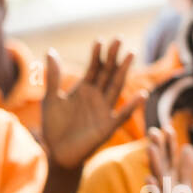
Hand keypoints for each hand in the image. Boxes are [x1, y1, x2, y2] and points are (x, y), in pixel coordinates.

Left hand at [41, 40, 145, 169]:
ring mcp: (104, 111)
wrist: (58, 152)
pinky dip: (132, 106)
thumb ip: (54, 76)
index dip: (97, 55)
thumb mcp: (51, 98)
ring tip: (131, 56)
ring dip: (123, 72)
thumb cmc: (55, 126)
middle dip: (113, 56)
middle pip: (107, 73)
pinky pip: (122, 115)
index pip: (94, 68)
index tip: (101, 40)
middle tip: (120, 39)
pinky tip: (141, 95)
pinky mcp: (108, 127)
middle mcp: (97, 97)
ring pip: (116, 87)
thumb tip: (51, 51)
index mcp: (84, 90)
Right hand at [145, 127, 192, 192]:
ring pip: (157, 180)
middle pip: (160, 165)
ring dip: (154, 165)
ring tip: (150, 149)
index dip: (168, 145)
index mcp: (171, 182)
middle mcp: (164, 189)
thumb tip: (189, 147)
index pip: (168, 160)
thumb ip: (186, 170)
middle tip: (153, 130)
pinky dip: (153, 192)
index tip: (167, 127)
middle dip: (158, 149)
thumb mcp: (185, 190)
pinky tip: (149, 181)